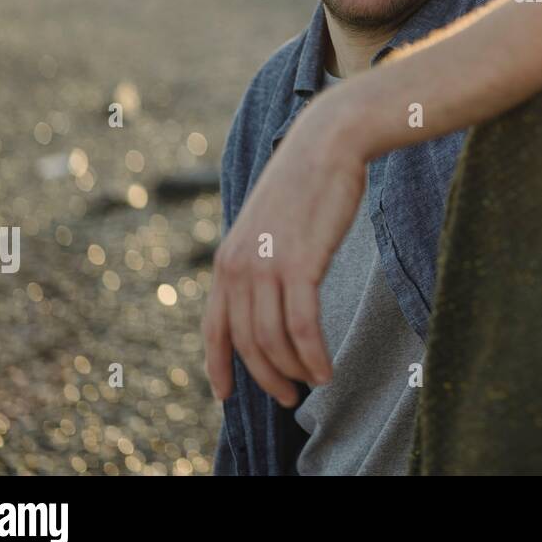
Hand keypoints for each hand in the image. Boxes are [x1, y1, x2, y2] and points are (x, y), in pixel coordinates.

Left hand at [202, 85, 367, 406]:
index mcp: (227, 259)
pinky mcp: (301, 264)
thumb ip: (260, 258)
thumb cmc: (306, 181)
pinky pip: (303, 328)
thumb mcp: (269, 224)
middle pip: (247, 343)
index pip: (214, 328)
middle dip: (267, 378)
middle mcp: (239, 267)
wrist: (327, 144)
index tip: (226, 395)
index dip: (217, 366)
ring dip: (295, 370)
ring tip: (316, 381)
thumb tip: (266, 293)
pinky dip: (314, 355)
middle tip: (289, 397)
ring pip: (274, 341)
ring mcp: (267, 266)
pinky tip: (327, 368)